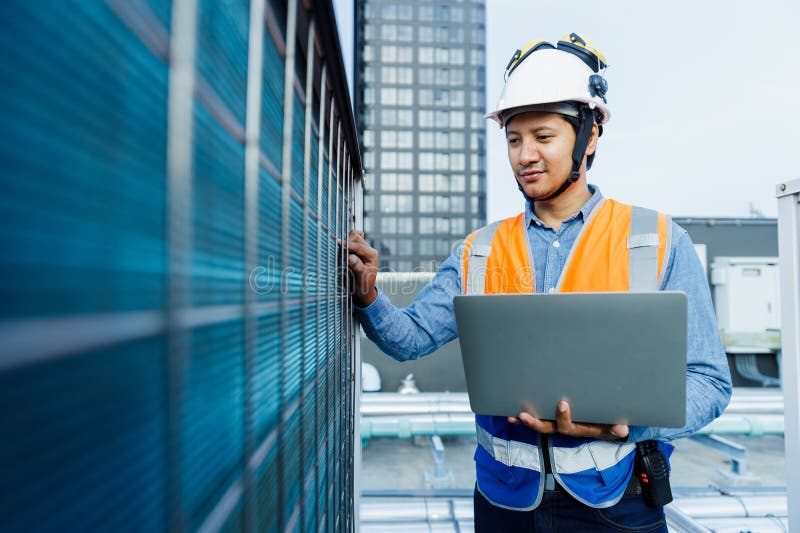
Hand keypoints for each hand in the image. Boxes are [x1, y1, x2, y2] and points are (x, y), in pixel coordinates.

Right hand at [341, 230, 378, 306]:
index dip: (348, 245)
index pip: (359, 246)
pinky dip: (347, 241)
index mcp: (372, 255)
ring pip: (353, 236)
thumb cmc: (363, 285)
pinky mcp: (357, 249)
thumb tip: (351, 257)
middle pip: (356, 237)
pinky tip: (343, 247)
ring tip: (341, 251)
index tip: (338, 244)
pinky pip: (352, 239)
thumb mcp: (361, 279)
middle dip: (347, 242)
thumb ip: (357, 267)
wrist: (364, 290)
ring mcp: (363, 248)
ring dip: (346, 241)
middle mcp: (369, 250)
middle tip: (339, 251)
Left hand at [508, 400, 628, 440]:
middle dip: (535, 422)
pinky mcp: (549, 420)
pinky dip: (521, 420)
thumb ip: (614, 429)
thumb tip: (623, 429)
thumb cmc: (605, 424)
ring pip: (538, 424)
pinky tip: (509, 414)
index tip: (562, 403)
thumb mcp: (611, 427)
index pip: (567, 426)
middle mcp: (562, 428)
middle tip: (524, 414)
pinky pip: (534, 420)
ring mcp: (554, 424)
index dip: (563, 417)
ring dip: (525, 421)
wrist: (601, 428)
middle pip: (546, 428)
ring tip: (513, 415)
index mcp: (577, 429)